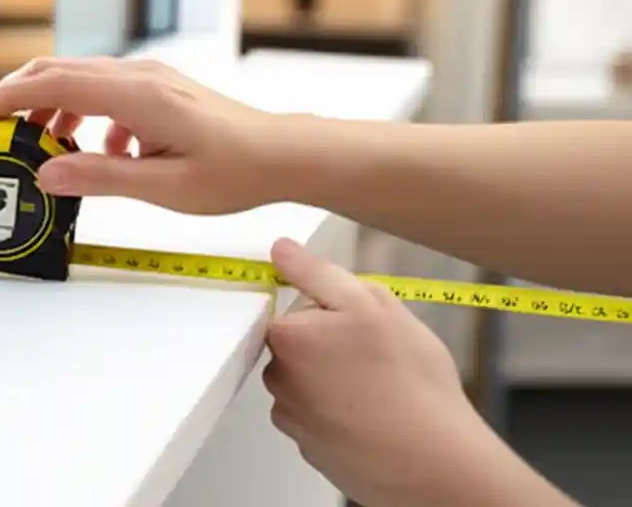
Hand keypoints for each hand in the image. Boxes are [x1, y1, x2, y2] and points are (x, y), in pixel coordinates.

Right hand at [0, 56, 297, 213]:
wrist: (281, 154)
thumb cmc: (234, 171)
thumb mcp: (164, 186)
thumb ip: (101, 177)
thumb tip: (46, 173)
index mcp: (137, 95)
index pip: (52, 84)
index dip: (6, 100)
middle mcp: (139, 75)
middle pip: (57, 71)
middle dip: (16, 99)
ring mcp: (148, 78)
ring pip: (78, 80)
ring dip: (50, 110)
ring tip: (41, 149)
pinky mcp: (156, 89)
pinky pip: (102, 92)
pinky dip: (83, 116)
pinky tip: (100, 153)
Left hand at [264, 239, 574, 506]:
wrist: (433, 461)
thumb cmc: (408, 382)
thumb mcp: (371, 302)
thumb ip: (317, 272)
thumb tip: (281, 250)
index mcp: (287, 339)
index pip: (292, 309)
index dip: (329, 311)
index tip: (358, 324)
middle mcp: (279, 382)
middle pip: (298, 348)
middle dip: (332, 345)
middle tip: (378, 354)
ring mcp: (294, 421)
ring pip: (311, 385)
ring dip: (338, 382)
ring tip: (383, 388)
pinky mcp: (313, 451)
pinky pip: (324, 419)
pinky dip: (346, 415)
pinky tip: (378, 416)